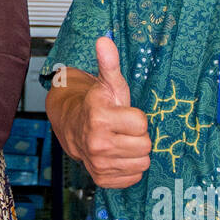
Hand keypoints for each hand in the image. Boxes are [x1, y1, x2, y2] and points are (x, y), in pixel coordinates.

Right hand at [74, 37, 151, 188]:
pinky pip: (134, 177)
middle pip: (145, 146)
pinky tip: (118, 155)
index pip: (142, 124)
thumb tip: (104, 40)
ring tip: (121, 141)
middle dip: (138, 137)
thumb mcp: (108, 83)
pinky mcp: (102, 179)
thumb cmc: (97, 105)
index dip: (136, 118)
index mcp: (100, 118)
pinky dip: (129, 168)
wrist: (74, 127)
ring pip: (142, 163)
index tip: (123, 114)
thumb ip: (110, 63)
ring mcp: (99, 164)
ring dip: (135, 153)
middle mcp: (97, 143)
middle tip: (124, 130)